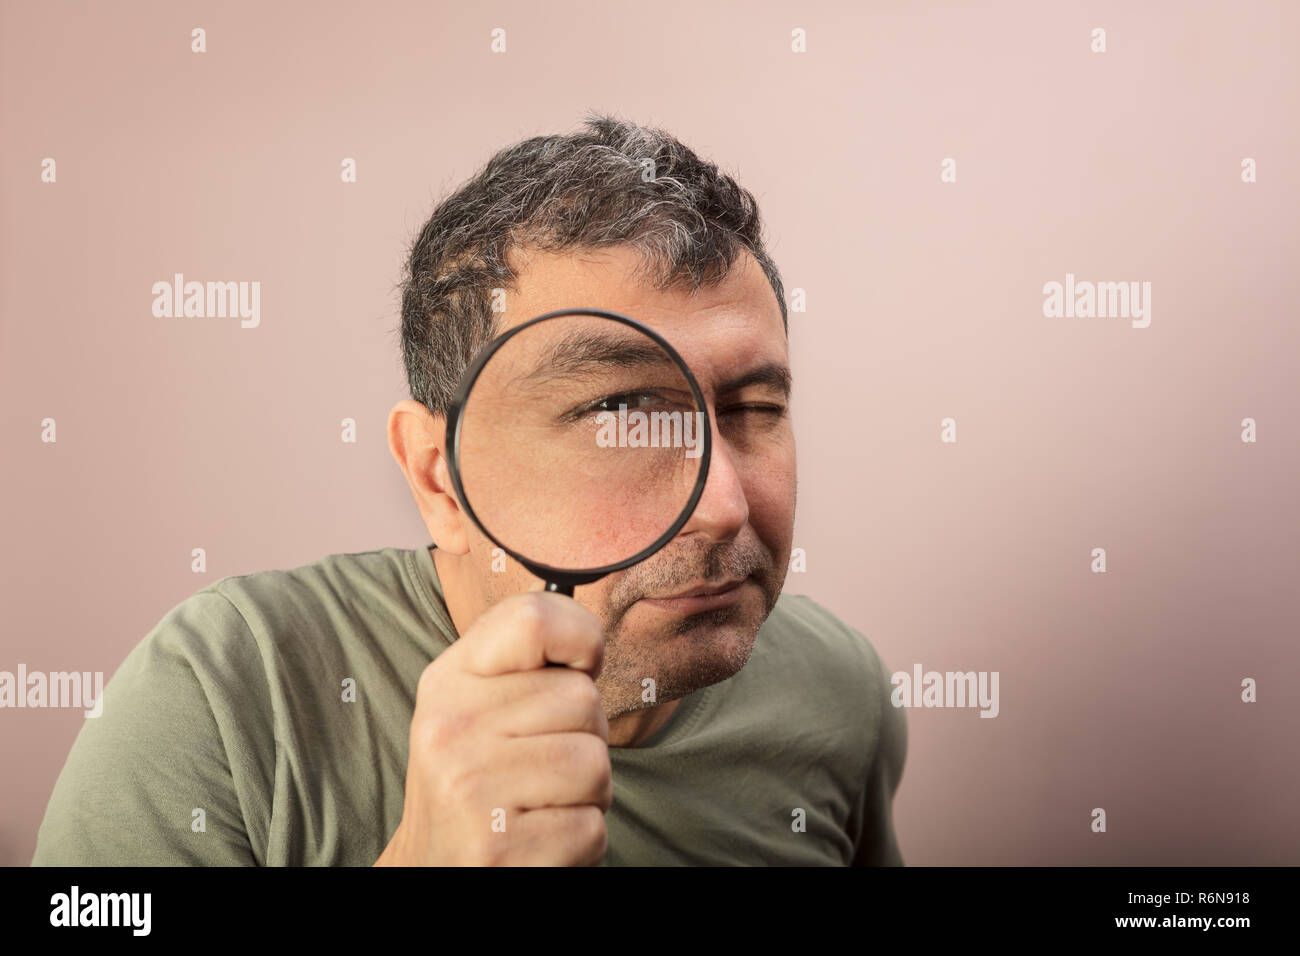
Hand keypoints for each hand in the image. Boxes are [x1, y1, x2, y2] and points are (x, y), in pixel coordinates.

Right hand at [374, 591, 610, 865]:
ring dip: (588, 793)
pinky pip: (591, 827)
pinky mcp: (498, 848)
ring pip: (595, 764)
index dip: (581, 638)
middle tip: (544, 765)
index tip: (580, 668)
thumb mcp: (477, 707)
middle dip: (585, 736)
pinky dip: (580, 842)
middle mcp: (452, 729)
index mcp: (450, 682)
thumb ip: (526, 663)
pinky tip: (540, 839)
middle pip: (584, 699)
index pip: (535, 619)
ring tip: (544, 802)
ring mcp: (471, 789)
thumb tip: (592, 639)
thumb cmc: (476, 780)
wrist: (431, 869)